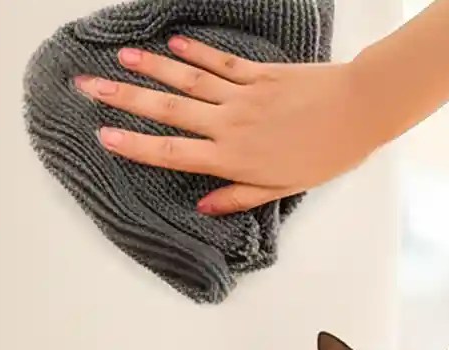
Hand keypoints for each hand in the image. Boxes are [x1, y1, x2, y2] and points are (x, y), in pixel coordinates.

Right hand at [73, 36, 384, 215]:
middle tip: (88, 86)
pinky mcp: (259, 73)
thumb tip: (204, 207)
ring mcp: (242, 95)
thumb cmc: (325, 155)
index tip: (102, 135)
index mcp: (232, 158)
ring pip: (186, 81)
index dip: (133, 145)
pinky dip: (196, 52)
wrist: (360, 111)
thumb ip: (240, 195)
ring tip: (120, 57)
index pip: (171, 152)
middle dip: (124, 98)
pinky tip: (173, 43)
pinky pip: (220, 63)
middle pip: (167, 111)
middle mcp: (229, 124)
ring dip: (151, 68)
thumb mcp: (283, 188)